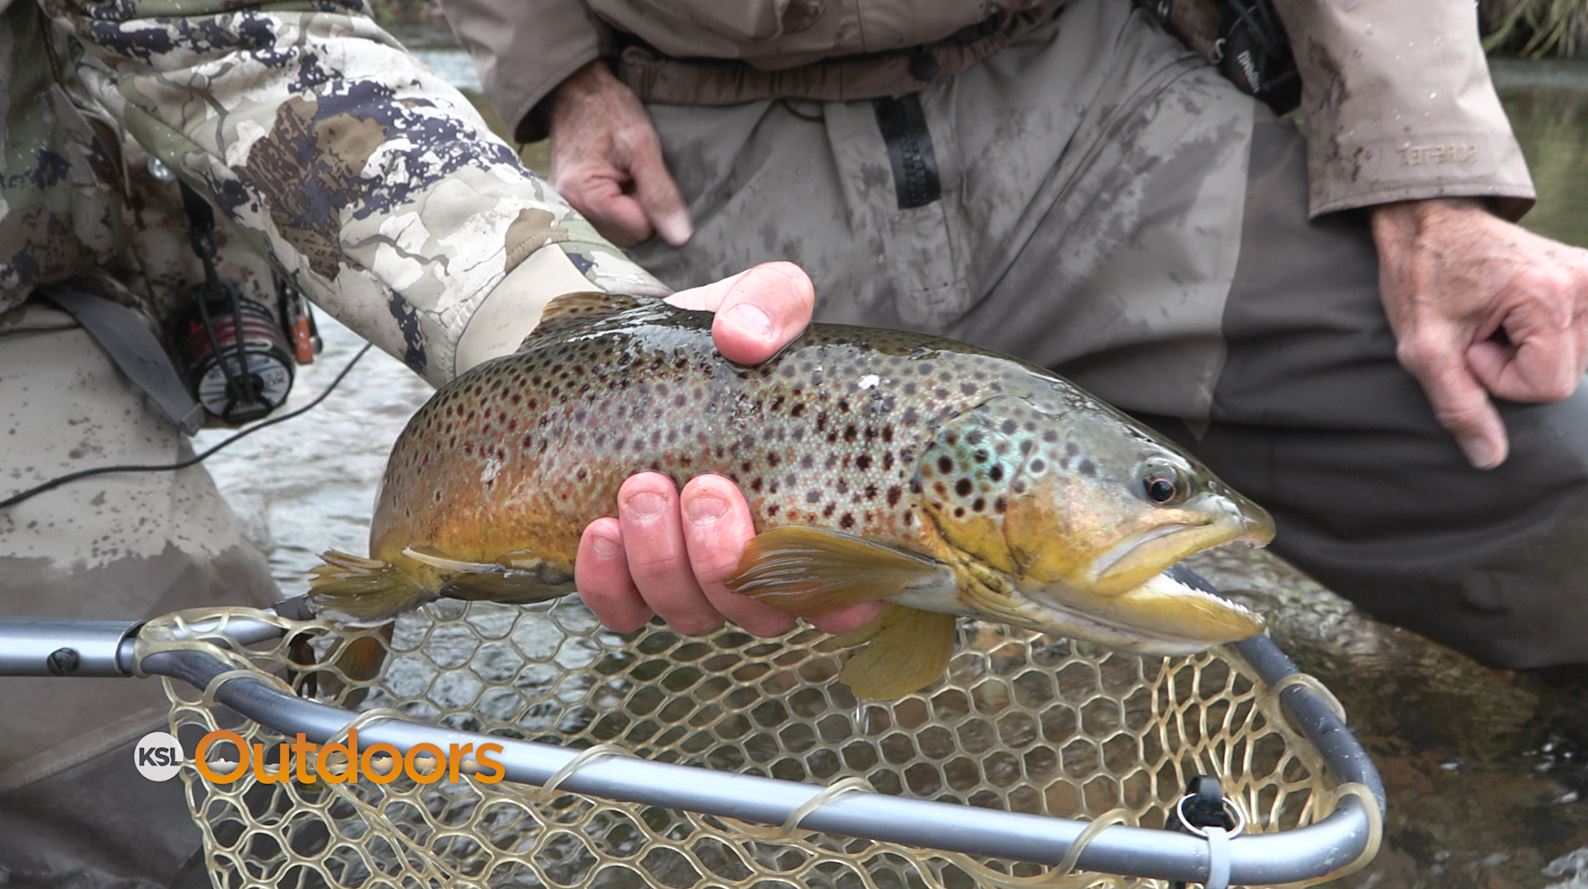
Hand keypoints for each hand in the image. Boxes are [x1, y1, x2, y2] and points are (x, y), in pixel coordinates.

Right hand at [549, 60, 691, 247]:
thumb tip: (679, 238)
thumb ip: (660, 193)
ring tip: (624, 174)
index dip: (653, 206)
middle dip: (640, 209)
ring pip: (617, 231)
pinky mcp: (571, 204)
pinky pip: (605, 221)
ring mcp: (568, 207)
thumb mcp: (643, 145)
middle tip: (635, 173)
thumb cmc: (608, 109)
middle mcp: (570, 207)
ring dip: (630, 207)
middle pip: (626, 236)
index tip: (645, 174)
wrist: (578, 88)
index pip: (638, 230)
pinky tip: (616, 179)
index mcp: (584, 195)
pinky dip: (618, 204)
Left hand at [574, 263, 883, 635]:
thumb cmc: (719, 342)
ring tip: (641, 490)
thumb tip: (745, 339)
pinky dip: (608, 583)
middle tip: (705, 488)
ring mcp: (695, 578)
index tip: (801, 547)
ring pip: (692, 613)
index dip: (836, 598)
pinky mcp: (629, 581)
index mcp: (820, 512)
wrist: (636, 357)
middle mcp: (762, 563)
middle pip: (759, 612)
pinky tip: (598, 533)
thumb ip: (772, 303)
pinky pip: (623, 612)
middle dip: (725, 558)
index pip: (848, 595)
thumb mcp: (756, 305)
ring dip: (664, 561)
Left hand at [1372, 198, 1587, 468]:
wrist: (1428, 219)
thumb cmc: (1422, 277)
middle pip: (1565, 375)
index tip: (1468, 341)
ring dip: (1526, 351)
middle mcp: (1585, 281)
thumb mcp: (1425, 348)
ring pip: (1573, 361)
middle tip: (1478, 326)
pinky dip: (1541, 338)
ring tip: (1491, 317)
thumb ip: (1459, 405)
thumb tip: (1490, 459)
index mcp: (1550, 296)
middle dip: (1514, 364)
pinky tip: (1511, 315)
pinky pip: (1575, 338)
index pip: (1547, 388)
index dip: (1498, 378)